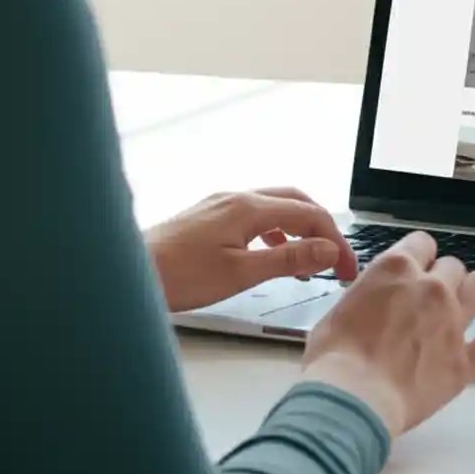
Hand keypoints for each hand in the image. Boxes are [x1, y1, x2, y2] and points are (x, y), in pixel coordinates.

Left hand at [145, 188, 357, 312]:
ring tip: (309, 261)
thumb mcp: (242, 273)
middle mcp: (236, 198)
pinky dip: (275, 231)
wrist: (128, 272)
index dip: (335, 241)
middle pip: (296, 202)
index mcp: (248, 207)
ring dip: (299, 229)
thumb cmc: (177, 275)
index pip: (310, 214)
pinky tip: (270, 254)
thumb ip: (288, 259)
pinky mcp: (208, 217)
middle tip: (336, 261)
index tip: (346, 269)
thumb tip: (327, 250)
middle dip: (322, 228)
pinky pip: (254, 216)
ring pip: (275, 207)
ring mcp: (220, 205)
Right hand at [300, 231, 474, 437]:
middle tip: (429, 294)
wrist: (354, 398)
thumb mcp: (339, 310)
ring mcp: (453, 322)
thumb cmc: (335, 357)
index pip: (422, 243)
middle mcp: (431, 288)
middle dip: (442, 276)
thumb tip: (372, 301)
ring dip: (472, 292)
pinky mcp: (464, 359)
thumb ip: (367, 296)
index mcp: (397, 269)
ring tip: (464, 302)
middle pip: (452, 265)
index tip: (414, 266)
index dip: (418, 256)